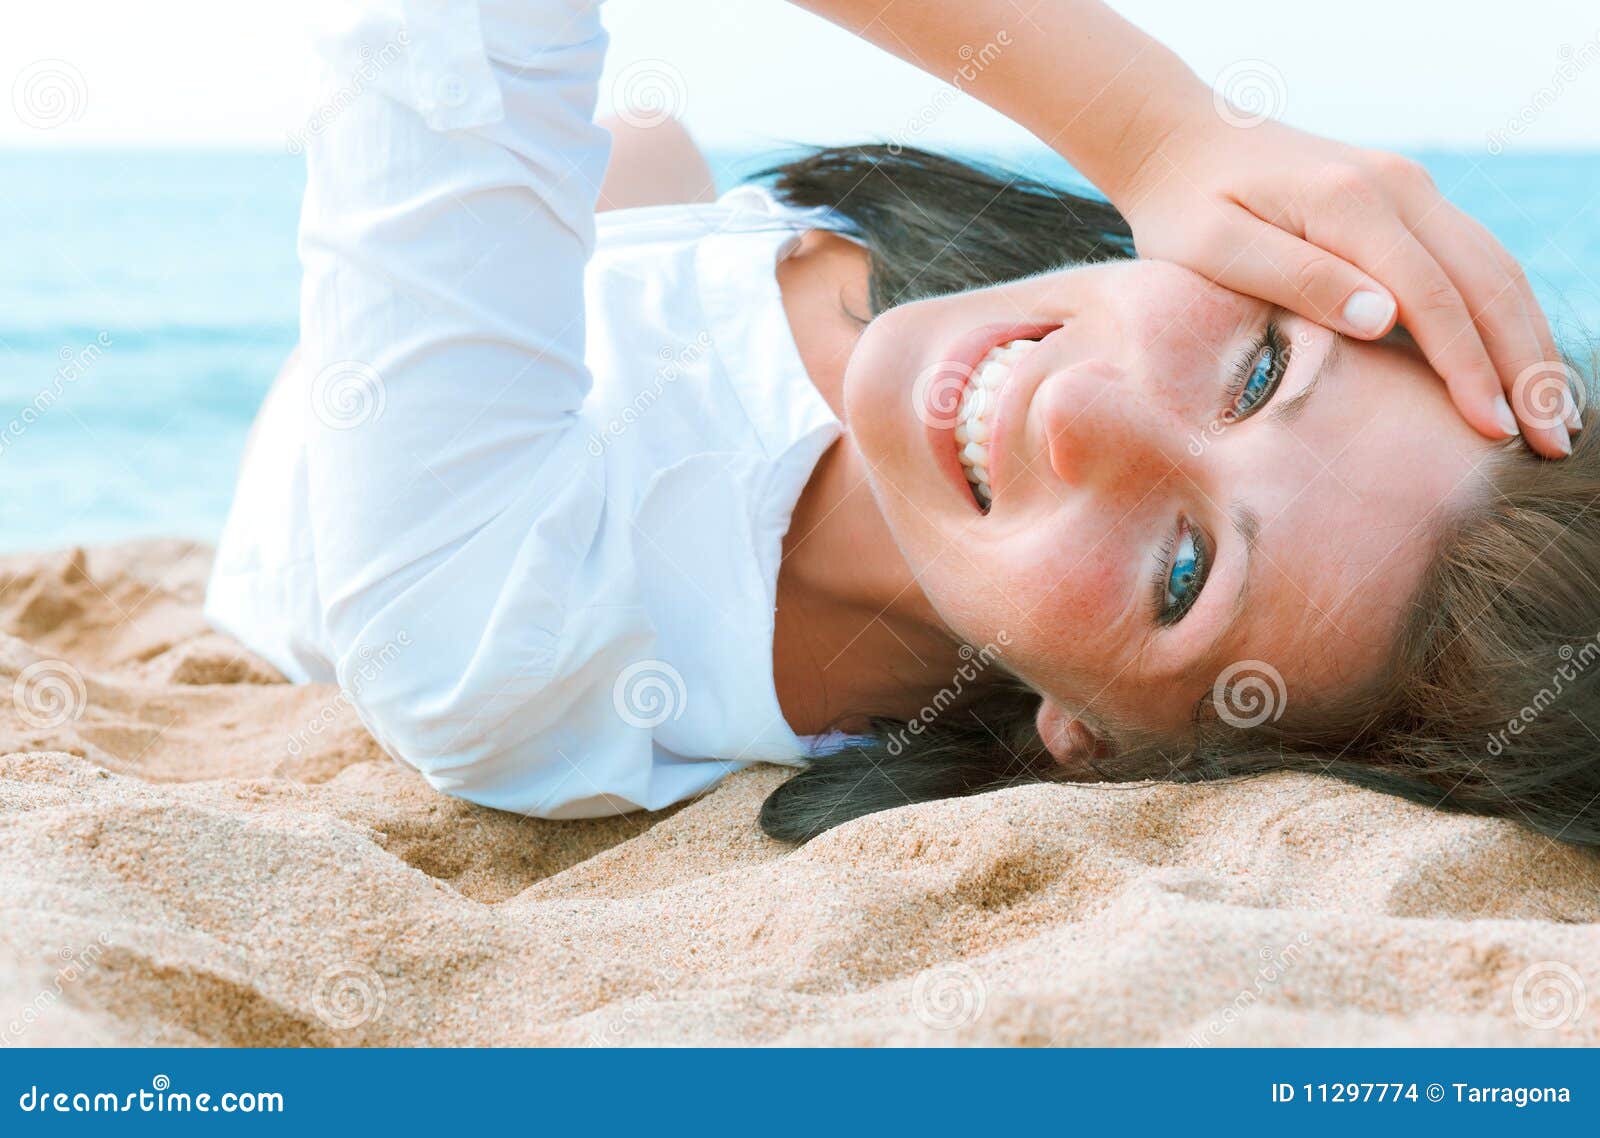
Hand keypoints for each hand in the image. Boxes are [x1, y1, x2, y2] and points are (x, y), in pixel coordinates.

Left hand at [1110, 111, 1575, 456]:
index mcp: (1350, 202)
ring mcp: (1409, 187)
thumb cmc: (1183, 206)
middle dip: (1525, 365)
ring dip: (1531, 340)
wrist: (1179, 140)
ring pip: (1495, 267)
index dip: (1468, 368)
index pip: (1431, 297)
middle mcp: (1397, 186)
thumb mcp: (1215, 249)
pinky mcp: (1405, 198)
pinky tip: (1520, 361)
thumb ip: (1297, 280)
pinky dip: (1507, 311)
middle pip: (1487, 282)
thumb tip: (1383, 319)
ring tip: (1555, 414)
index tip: (1492, 430)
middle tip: (1552, 439)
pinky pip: (1474, 257)